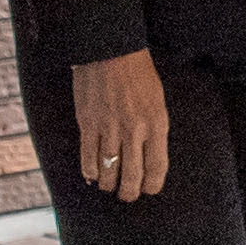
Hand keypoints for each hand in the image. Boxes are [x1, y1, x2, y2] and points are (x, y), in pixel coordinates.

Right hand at [73, 48, 169, 199]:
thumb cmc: (137, 73)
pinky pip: (88, 156)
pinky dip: (89, 171)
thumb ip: (154, 128)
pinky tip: (92, 176)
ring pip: (109, 170)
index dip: (152, 185)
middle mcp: (134, 129)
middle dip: (129, 192)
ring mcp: (109, 127)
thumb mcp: (157, 100)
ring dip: (109, 184)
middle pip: (132, 175)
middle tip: (127, 196)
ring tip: (109, 187)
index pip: (157, 167)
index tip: (149, 190)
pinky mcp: (88, 122)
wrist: (110, 48)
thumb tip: (147, 156)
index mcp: (156, 123)